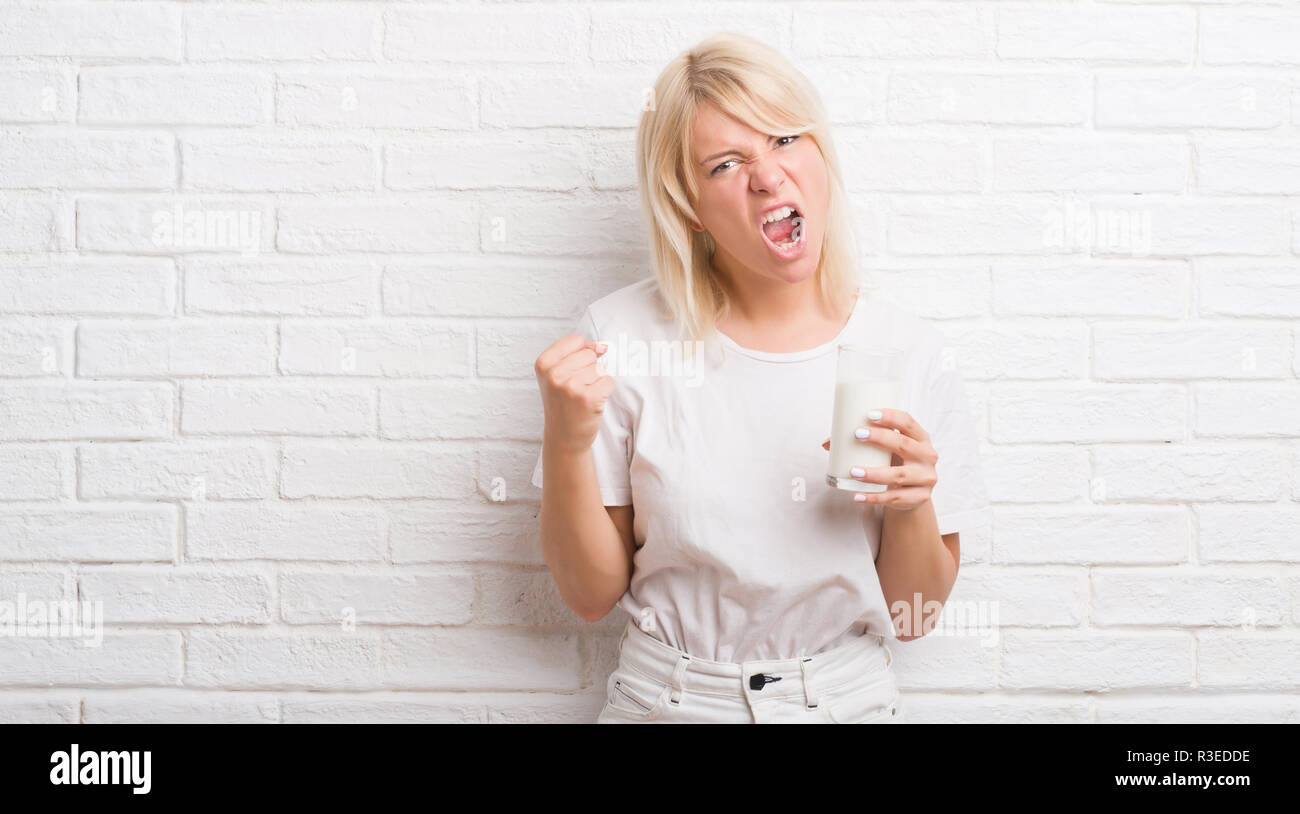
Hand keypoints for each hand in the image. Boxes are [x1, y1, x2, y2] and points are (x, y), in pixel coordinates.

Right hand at [535, 334, 614, 454]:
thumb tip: (603, 346)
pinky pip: (608, 381)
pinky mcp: (588, 398)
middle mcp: (554, 374)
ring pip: (600, 368)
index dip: (581, 352)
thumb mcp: (557, 373)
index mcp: (543, 364)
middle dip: (588, 370)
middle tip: (576, 389)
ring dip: (596, 382)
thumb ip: (577, 353)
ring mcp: (570, 386)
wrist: (563, 436)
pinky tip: (591, 403)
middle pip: (589, 354)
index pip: (575, 340)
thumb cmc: (563, 402)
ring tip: (582, 396)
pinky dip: (605, 392)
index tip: (573, 371)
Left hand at [820, 408, 937, 509]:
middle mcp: (927, 456)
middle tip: (857, 435)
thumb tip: (827, 443)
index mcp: (921, 438)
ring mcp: (925, 478)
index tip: (869, 415)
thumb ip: (863, 443)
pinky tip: (858, 496)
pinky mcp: (919, 497)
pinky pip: (894, 498)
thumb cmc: (896, 463)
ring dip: (875, 473)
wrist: (914, 494)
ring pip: (899, 475)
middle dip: (880, 438)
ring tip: (854, 471)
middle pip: (904, 445)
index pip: (908, 422)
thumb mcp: (888, 451)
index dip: (890, 417)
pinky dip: (874, 497)